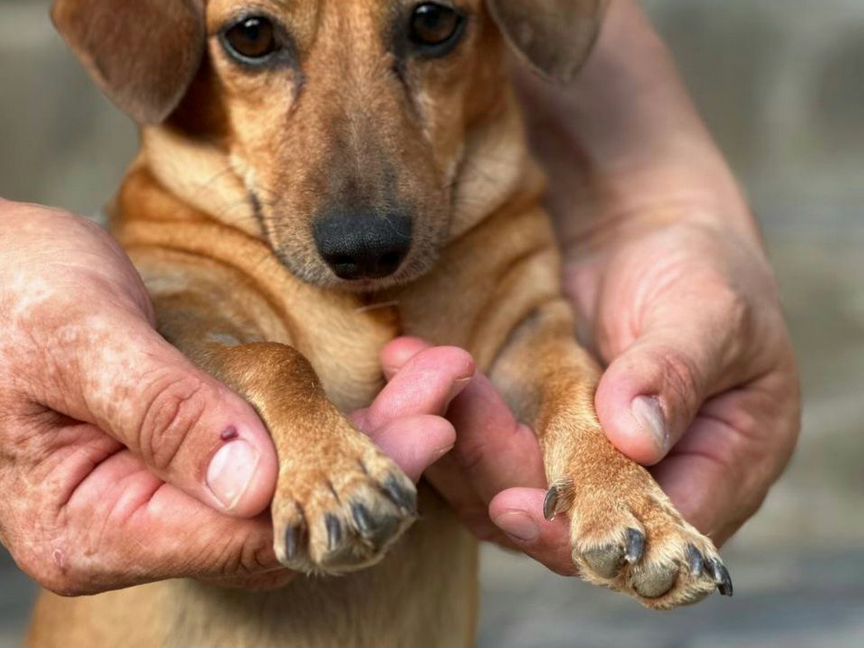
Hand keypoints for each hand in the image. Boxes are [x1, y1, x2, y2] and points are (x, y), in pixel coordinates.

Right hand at [0, 200, 470, 593]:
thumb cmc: (8, 295)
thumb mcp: (75, 336)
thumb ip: (158, 409)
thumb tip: (254, 483)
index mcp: (92, 528)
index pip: (245, 532)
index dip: (342, 486)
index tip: (421, 433)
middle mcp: (135, 529)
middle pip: (283, 516)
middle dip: (373, 459)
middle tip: (447, 396)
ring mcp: (164, 496)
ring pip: (290, 486)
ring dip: (366, 437)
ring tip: (436, 383)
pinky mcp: (188, 458)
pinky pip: (275, 454)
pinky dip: (332, 421)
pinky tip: (385, 391)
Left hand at [395, 1, 799, 573]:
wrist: (646, 221)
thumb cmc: (702, 263)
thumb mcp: (706, 308)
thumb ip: (674, 371)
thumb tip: (636, 438)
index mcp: (716, 470)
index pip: (644, 537)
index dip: (578, 536)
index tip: (513, 505)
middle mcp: (641, 482)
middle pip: (557, 517)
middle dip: (490, 467)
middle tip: (436, 404)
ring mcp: (575, 457)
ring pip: (502, 485)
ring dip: (449, 438)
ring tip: (411, 370)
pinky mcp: (527, 428)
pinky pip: (477, 443)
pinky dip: (440, 410)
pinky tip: (406, 362)